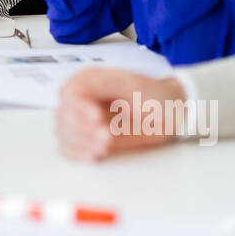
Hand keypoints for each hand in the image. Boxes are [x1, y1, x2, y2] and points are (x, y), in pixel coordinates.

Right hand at [56, 69, 186, 160]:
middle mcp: (81, 99)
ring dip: (82, 144)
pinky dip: (77, 154)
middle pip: (64, 116)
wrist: (171, 114)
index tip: (97, 119)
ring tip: (105, 147)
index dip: (78, 108)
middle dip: (83, 130)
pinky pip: (68, 148)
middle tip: (107, 137)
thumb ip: (105, 83)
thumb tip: (78, 89)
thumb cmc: (155, 97)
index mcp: (89, 80)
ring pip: (64, 133)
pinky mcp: (85, 138)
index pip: (69, 93)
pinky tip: (94, 155)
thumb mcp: (134, 85)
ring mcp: (81, 120)